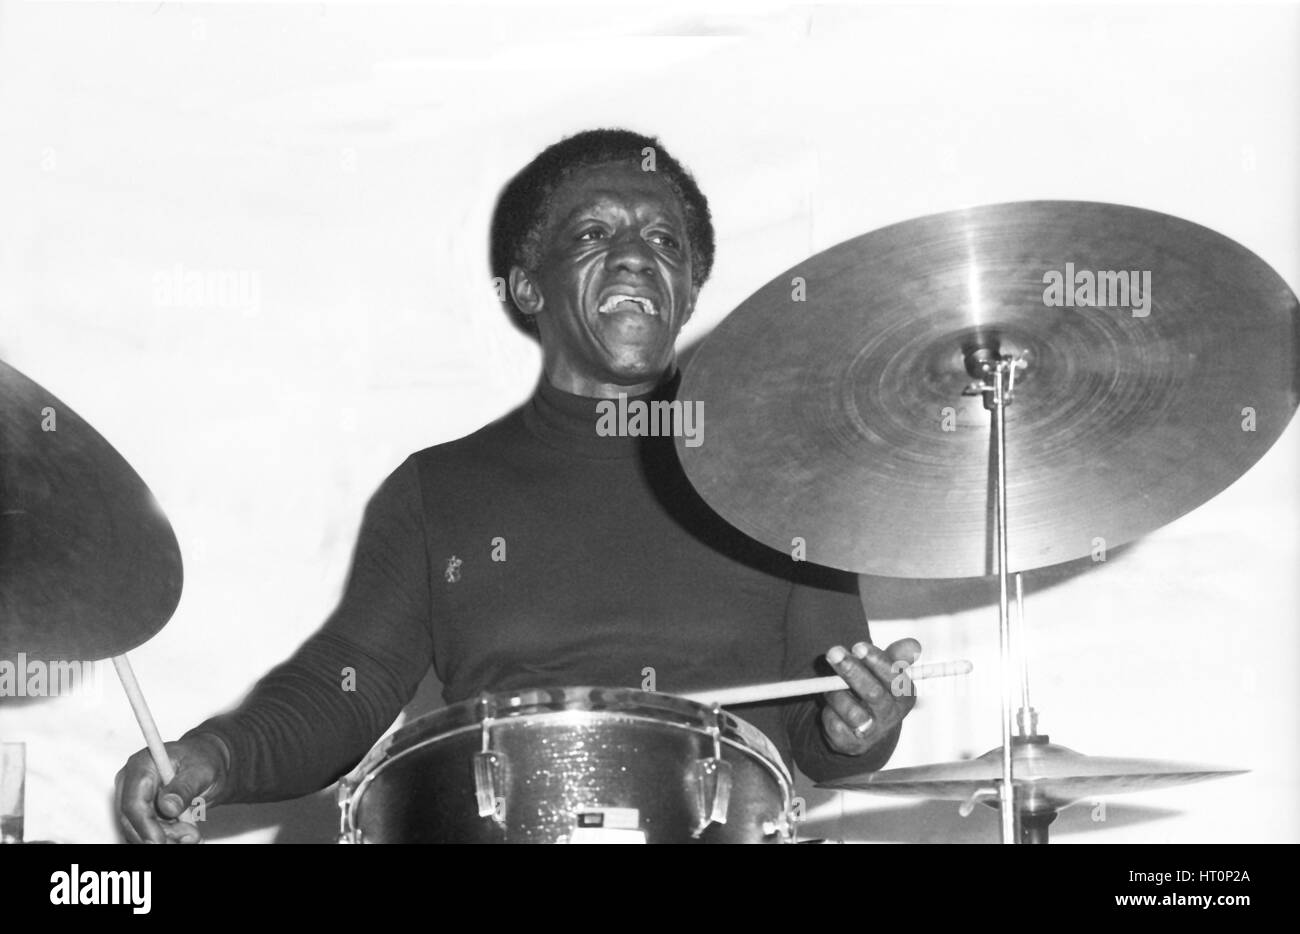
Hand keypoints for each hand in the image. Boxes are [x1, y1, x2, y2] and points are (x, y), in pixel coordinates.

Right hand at [114, 735, 228, 843]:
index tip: (160, 840)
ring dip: (167, 839)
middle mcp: (131, 784)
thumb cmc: (204, 760)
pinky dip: (167, 839)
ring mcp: (134, 800)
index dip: (145, 824)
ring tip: (194, 835)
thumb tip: (167, 806)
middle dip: (160, 835)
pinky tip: (187, 835)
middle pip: (133, 821)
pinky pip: (147, 834)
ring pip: (140, 832)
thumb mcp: (202, 771)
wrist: (209, 765)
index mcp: (142, 765)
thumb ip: (185, 788)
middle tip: (190, 837)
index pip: (134, 802)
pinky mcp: (141, 814)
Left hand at [820, 638, 921, 754]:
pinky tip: (829, 706)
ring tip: (828, 685)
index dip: (876, 661)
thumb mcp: (885, 669)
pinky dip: (827, 711)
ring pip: (852, 712)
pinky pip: (835, 725)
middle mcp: (891, 715)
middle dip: (852, 671)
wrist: (862, 727)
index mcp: (904, 694)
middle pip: (873, 693)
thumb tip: (914, 645)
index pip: (894, 677)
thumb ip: (897, 655)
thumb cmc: (874, 687)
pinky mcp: (852, 744)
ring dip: (835, 693)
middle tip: (834, 652)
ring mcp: (872, 732)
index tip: (857, 646)